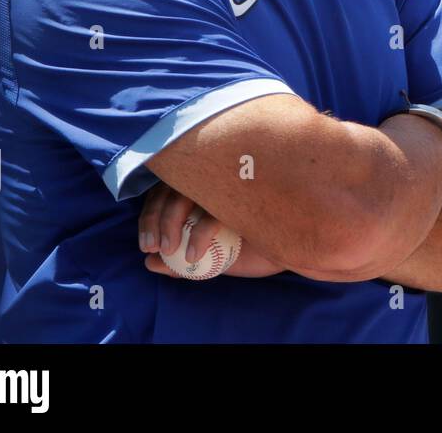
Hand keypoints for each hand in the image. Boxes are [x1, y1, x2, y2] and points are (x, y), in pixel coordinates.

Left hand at [138, 183, 285, 278]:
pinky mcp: (246, 193)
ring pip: (187, 192)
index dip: (150, 215)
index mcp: (206, 186)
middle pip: (172, 186)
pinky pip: (213, 211)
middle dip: (156, 219)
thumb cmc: (255, 248)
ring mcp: (231, 182)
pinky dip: (197, 235)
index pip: (167, 189)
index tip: (147, 247)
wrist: (294, 250)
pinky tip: (194, 256)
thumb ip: (180, 262)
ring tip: (170, 252)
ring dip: (170, 222)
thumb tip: (148, 264)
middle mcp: (216, 178)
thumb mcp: (213, 260)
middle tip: (155, 248)